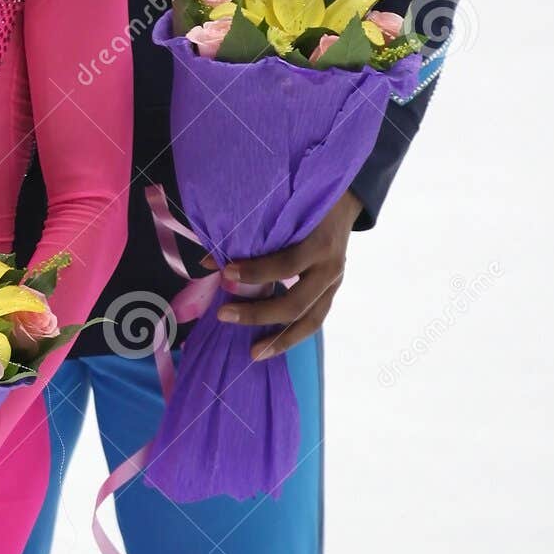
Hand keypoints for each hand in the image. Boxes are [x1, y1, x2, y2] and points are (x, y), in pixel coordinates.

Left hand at [207, 188, 363, 360]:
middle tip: (224, 315)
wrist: (344, 200)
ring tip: (254, 353)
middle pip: (297, 303)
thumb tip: (209, 262)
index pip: (287, 264)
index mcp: (320, 243)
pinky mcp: (332, 293)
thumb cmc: (305, 201)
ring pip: (311, 322)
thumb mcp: (284, 211)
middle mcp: (331, 268)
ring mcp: (335, 284)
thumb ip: (252, 234)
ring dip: (280, 339)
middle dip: (258, 313)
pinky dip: (291, 334)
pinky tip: (270, 345)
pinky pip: (313, 320)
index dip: (256, 272)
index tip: (225, 272)